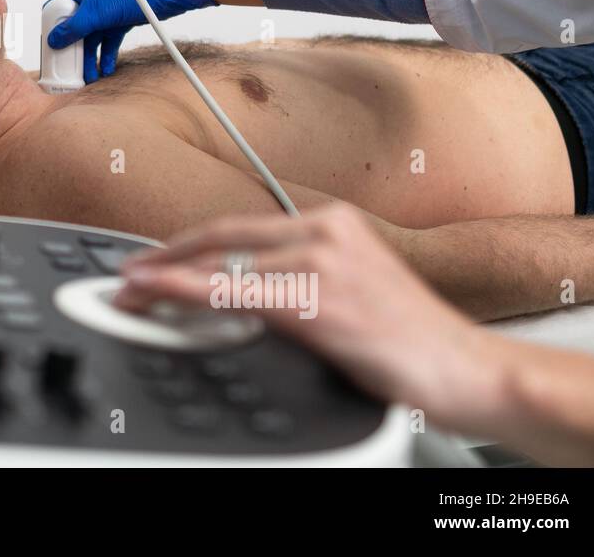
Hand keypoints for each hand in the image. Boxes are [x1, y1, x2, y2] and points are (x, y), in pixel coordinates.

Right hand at [45, 0, 215, 82]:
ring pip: (91, 41)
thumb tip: (54, 41)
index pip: (57, 11)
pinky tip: (106, 70)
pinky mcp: (118, 24)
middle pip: (74, 32)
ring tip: (90, 77)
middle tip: (69, 70)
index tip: (49, 49)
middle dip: (72, 52)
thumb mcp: (96, 13)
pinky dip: (106, 56)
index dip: (51, 30)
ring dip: (90, 59)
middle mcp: (89, 5)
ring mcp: (104, 15)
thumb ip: (73, 28)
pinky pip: (107, 44)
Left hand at [113, 204, 503, 423]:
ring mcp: (322, 262)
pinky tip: (163, 297)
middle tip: (127, 276)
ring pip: (220, 265)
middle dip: (166, 258)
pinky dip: (188, 294)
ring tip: (132, 292)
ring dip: (166, 279)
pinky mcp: (319, 300)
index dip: (187, 246)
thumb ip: (297, 278)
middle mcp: (324, 231)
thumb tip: (237, 290)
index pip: (239, 228)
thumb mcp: (349, 289)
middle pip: (221, 239)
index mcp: (332, 223)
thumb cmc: (410, 339)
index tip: (153, 259)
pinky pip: (234, 294)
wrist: (466, 368)